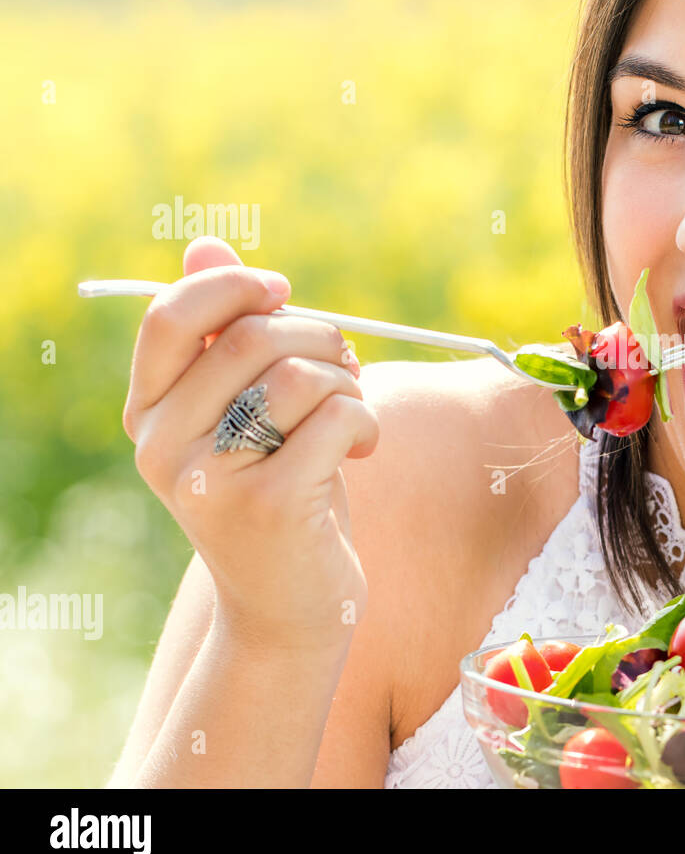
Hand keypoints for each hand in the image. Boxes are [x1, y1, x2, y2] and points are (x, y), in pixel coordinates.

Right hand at [123, 237, 378, 650]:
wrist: (289, 607)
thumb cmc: (278, 491)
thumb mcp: (245, 413)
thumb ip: (223, 335)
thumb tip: (205, 245)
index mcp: (149, 415)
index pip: (171, 317)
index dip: (234, 287)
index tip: (283, 291)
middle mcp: (164, 447)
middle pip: (251, 337)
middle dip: (318, 336)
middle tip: (346, 363)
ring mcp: (213, 480)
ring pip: (298, 375)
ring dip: (346, 379)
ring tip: (355, 408)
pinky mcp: (272, 505)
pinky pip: (337, 418)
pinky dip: (367, 421)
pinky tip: (365, 450)